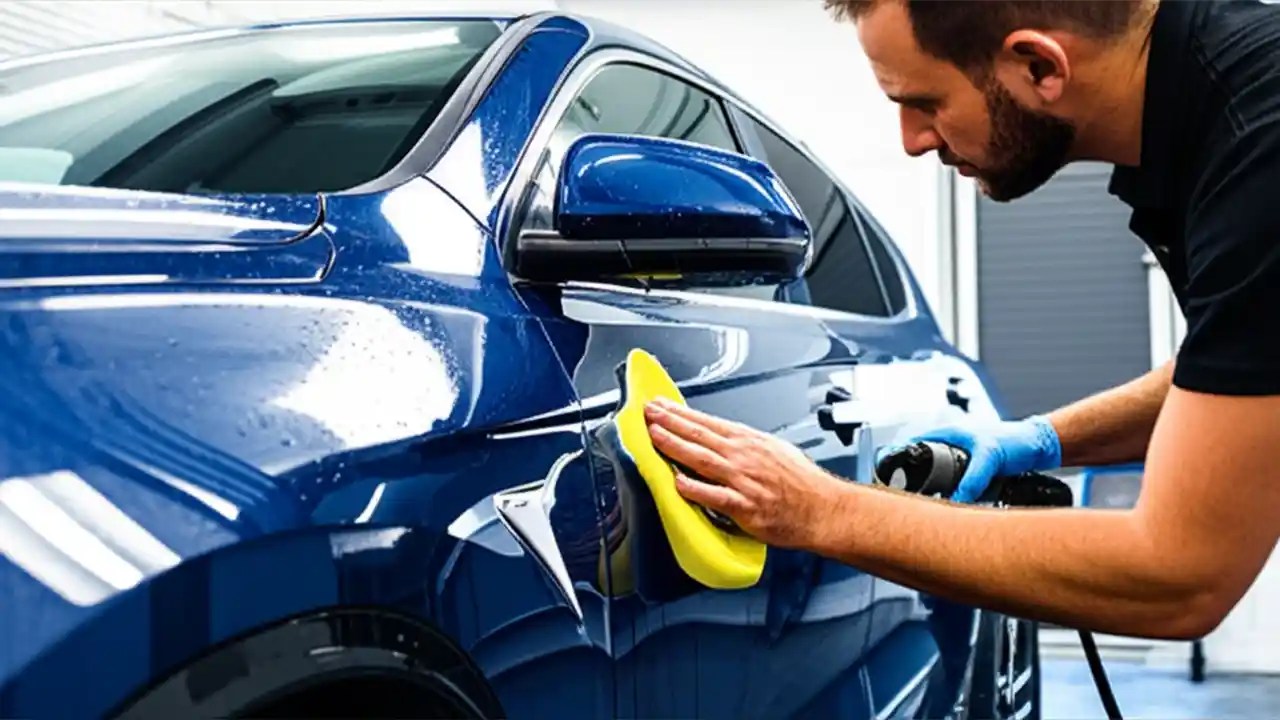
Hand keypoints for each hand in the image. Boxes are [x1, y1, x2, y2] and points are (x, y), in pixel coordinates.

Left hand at [643, 397, 847, 548]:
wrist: (823, 509)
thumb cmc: (802, 483)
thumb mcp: (774, 449)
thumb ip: (745, 445)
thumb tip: (720, 438)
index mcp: (749, 441)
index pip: (708, 422)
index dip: (681, 413)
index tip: (661, 406)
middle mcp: (744, 456)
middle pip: (700, 434)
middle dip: (670, 422)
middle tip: (648, 413)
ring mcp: (743, 480)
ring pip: (701, 459)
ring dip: (674, 445)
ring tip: (653, 436)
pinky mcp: (745, 506)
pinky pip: (714, 496)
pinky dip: (694, 488)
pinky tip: (677, 482)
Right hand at [877, 415, 1061, 502]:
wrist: (1041, 446)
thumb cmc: (1017, 440)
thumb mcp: (991, 457)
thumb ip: (974, 479)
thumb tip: (958, 499)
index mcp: (948, 434)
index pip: (913, 445)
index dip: (899, 460)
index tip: (889, 476)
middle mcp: (951, 446)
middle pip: (923, 466)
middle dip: (915, 484)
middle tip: (909, 501)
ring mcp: (960, 460)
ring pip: (939, 479)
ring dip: (936, 492)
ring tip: (930, 508)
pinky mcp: (972, 473)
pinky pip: (955, 487)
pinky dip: (952, 497)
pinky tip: (954, 507)